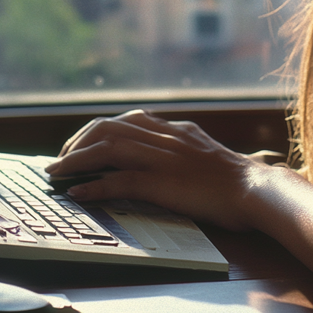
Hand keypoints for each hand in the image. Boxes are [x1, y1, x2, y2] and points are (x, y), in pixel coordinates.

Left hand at [46, 109, 270, 230]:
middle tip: (61, 161)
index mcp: (174, 129)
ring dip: (75, 160)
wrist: (256, 189)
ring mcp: (163, 158)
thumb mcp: (204, 153)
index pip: (126, 119)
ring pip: (108, 148)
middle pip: (108, 127)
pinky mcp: (164, 182)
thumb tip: (157, 158)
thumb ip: (180, 149)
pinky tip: (77, 193)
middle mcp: (165, 136)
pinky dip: (94, 185)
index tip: (80, 146)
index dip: (96, 131)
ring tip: (55, 174)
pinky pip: (120, 180)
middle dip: (78, 142)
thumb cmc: (236, 179)